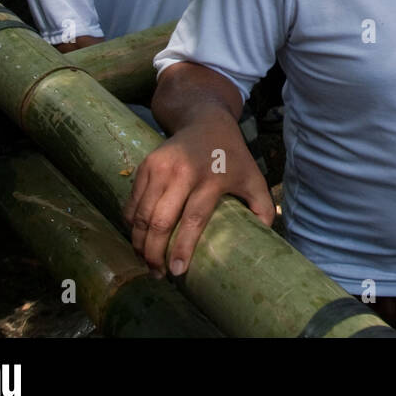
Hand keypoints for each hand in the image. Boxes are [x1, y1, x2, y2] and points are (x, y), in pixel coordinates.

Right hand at [122, 107, 274, 276]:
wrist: (205, 121)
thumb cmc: (232, 156)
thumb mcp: (253, 177)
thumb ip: (262, 207)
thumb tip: (263, 237)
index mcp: (212, 178)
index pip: (193, 218)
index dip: (182, 247)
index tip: (176, 271)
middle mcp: (183, 172)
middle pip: (160, 220)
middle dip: (154, 252)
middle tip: (157, 274)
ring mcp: (161, 167)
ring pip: (141, 214)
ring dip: (139, 243)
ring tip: (145, 261)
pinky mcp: (146, 166)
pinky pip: (132, 203)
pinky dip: (132, 225)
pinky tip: (138, 239)